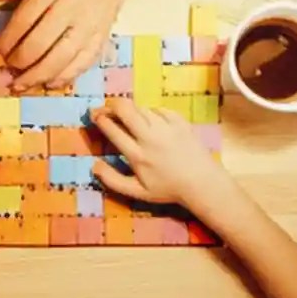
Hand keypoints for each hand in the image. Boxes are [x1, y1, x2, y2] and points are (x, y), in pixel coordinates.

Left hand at [0, 0, 149, 91]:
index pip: (22, 22)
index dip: (6, 41)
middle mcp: (70, 9)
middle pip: (38, 45)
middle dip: (19, 61)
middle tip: (9, 66)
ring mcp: (88, 25)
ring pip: (60, 60)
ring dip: (38, 76)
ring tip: (22, 83)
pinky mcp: (102, 36)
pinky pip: (83, 63)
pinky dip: (65, 77)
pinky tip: (50, 83)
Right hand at [90, 98, 229, 206]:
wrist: (202, 183)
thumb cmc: (168, 189)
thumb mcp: (137, 192)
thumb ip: (112, 180)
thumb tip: (93, 166)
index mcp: (137, 155)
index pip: (113, 130)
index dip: (100, 119)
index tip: (94, 116)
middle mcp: (150, 137)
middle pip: (125, 110)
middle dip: (111, 105)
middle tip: (105, 108)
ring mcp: (166, 127)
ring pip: (141, 108)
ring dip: (130, 110)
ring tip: (127, 116)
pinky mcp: (180, 122)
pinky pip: (159, 109)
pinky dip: (151, 112)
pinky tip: (150, 119)